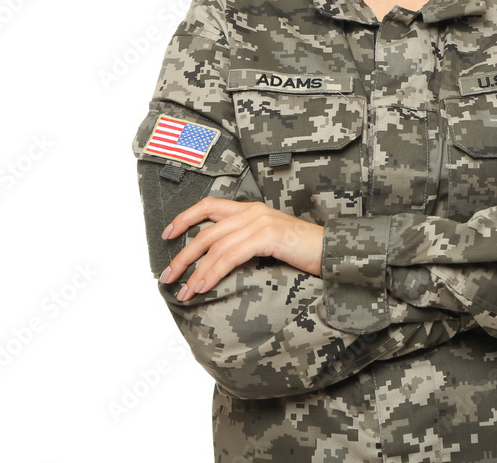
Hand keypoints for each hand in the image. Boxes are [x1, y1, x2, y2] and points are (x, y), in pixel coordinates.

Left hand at [158, 199, 324, 301]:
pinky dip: (214, 272)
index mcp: (250, 209)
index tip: (167, 234)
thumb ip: (245, 242)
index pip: (209, 206)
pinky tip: (204, 286)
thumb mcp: (268, 241)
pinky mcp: (267, 236)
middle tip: (168, 275)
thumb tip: (217, 261)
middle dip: (183, 254)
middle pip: (206, 230)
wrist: (330, 249)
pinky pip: (231, 256)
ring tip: (185, 290)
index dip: (184, 218)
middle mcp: (252, 211)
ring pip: (216, 246)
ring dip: (196, 271)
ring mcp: (260, 222)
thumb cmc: (301, 250)